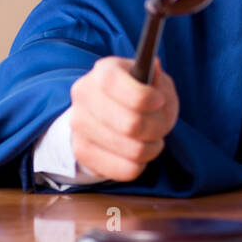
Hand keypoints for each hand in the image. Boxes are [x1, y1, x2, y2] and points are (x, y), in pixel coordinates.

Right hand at [69, 56, 178, 180]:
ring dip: (152, 147)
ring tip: (152, 139)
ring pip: (133, 150)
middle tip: (162, 124)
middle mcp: (85, 95)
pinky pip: (126, 170)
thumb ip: (158, 81)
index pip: (117, 85)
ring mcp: (79, 125)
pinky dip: (140, 164)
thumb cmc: (137, 95)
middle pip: (131, 124)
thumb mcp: (153, 81)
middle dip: (157, 127)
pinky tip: (138, 152)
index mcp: (104, 71)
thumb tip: (155, 74)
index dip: (145, 97)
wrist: (106, 113)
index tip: (160, 101)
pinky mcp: (82, 152)